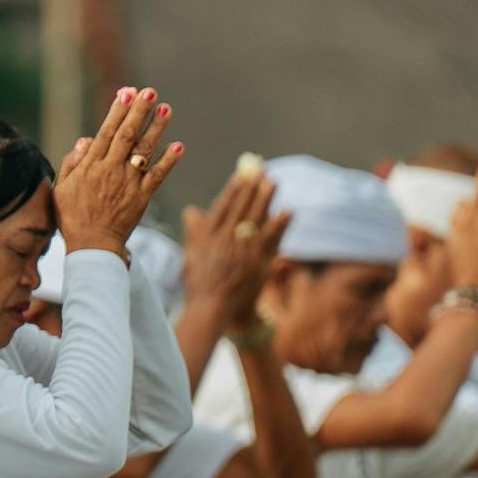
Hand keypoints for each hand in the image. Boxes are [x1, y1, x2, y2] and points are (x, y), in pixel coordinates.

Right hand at [51, 86, 181, 255]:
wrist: (92, 246)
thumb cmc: (72, 217)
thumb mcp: (62, 189)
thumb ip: (72, 163)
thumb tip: (85, 140)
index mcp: (91, 166)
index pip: (106, 132)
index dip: (117, 111)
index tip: (126, 92)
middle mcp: (111, 170)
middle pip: (127, 135)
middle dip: (139, 111)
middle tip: (149, 91)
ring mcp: (129, 183)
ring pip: (145, 150)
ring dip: (156, 128)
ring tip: (166, 108)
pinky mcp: (142, 197)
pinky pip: (158, 176)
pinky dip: (169, 161)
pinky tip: (178, 145)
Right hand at [174, 160, 282, 333]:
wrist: (210, 307)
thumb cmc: (199, 283)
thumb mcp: (191, 254)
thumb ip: (194, 230)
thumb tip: (192, 209)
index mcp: (207, 235)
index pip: (222, 206)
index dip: (234, 189)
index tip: (243, 174)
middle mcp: (223, 239)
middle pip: (241, 208)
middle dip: (251, 187)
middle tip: (262, 170)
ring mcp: (241, 250)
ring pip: (255, 218)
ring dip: (265, 199)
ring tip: (273, 182)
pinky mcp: (256, 263)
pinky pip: (270, 239)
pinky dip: (279, 225)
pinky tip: (287, 211)